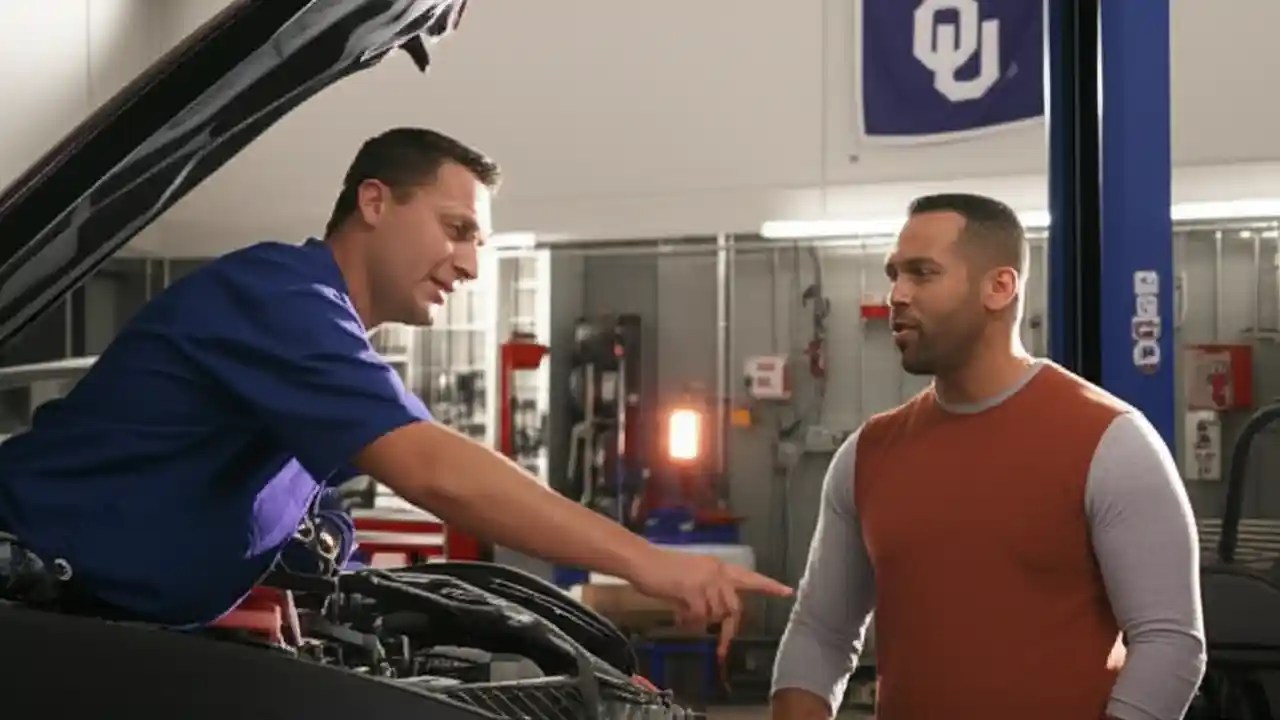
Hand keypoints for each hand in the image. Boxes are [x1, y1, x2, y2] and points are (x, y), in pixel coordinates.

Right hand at [629, 547, 792, 659]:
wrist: (643, 561)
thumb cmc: (663, 569)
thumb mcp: (692, 576)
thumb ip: (707, 592)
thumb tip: (711, 615)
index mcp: (718, 567)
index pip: (749, 578)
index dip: (768, 586)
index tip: (788, 592)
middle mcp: (716, 572)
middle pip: (732, 607)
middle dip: (726, 627)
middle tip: (720, 644)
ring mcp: (705, 581)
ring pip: (714, 614)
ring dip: (699, 621)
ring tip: (683, 613)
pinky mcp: (692, 590)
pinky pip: (698, 617)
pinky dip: (688, 621)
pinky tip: (677, 615)